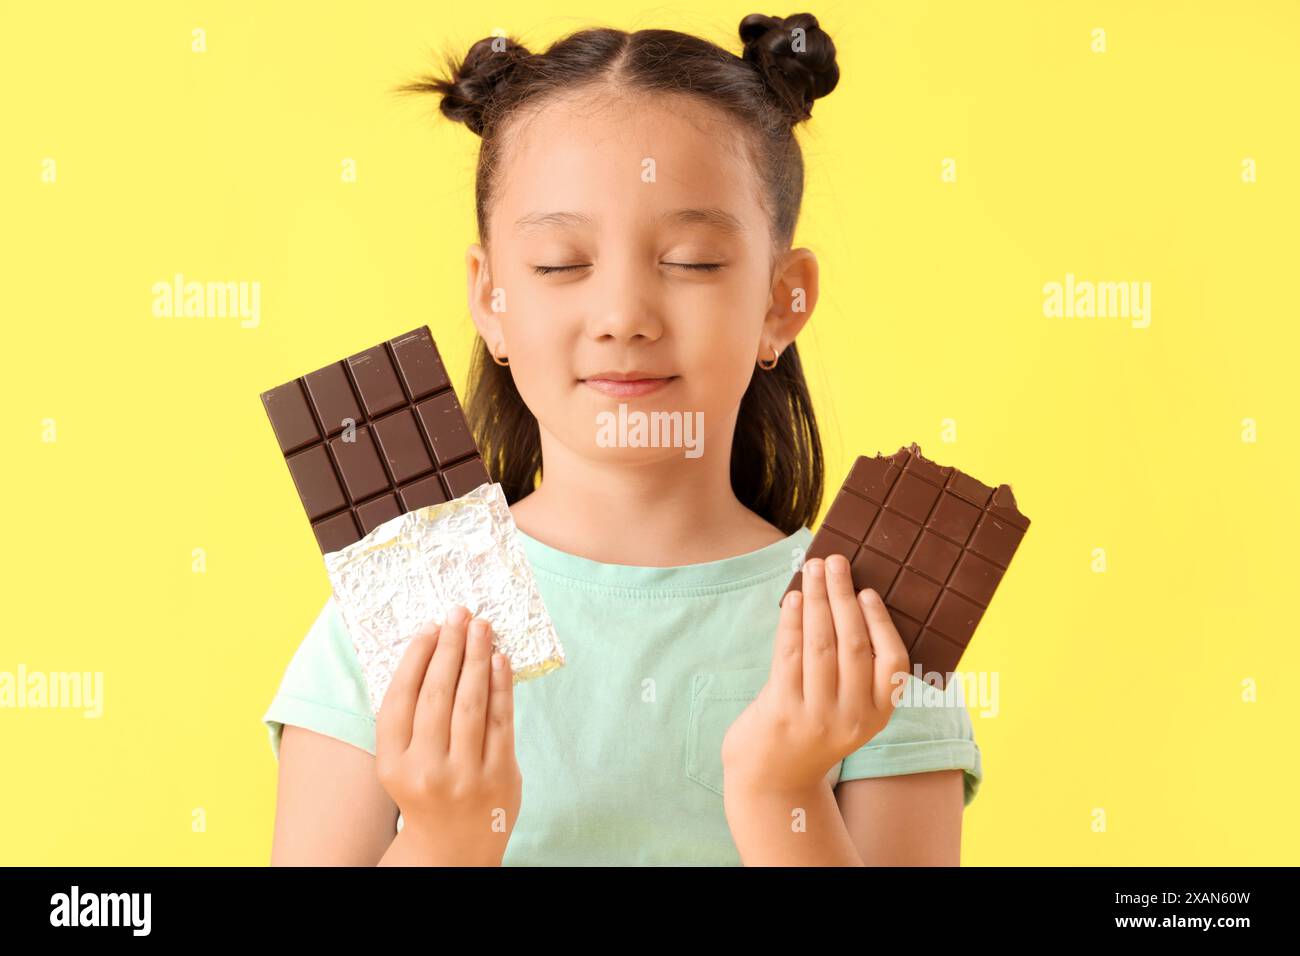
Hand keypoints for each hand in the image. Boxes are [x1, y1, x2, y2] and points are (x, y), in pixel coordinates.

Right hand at [375, 605, 521, 865]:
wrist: (453, 849)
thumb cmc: (426, 791)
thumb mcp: (402, 763)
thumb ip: (410, 718)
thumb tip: (433, 650)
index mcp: (393, 765)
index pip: (400, 699)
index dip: (415, 659)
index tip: (428, 627)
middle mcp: (426, 770)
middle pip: (437, 694)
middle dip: (449, 647)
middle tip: (458, 613)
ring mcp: (465, 775)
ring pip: (470, 702)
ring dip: (476, 656)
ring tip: (481, 625)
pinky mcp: (500, 776)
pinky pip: (501, 720)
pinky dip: (501, 685)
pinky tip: (499, 658)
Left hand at [721, 554, 910, 795]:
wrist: (772, 778)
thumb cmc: (811, 727)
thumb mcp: (847, 709)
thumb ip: (854, 668)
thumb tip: (850, 597)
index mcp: (878, 714)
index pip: (893, 664)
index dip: (881, 624)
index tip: (868, 591)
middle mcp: (853, 718)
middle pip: (854, 646)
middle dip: (844, 597)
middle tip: (836, 562)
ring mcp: (818, 717)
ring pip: (822, 646)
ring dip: (818, 601)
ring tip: (813, 570)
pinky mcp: (783, 712)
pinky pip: (790, 656)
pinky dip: (793, 622)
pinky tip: (795, 599)